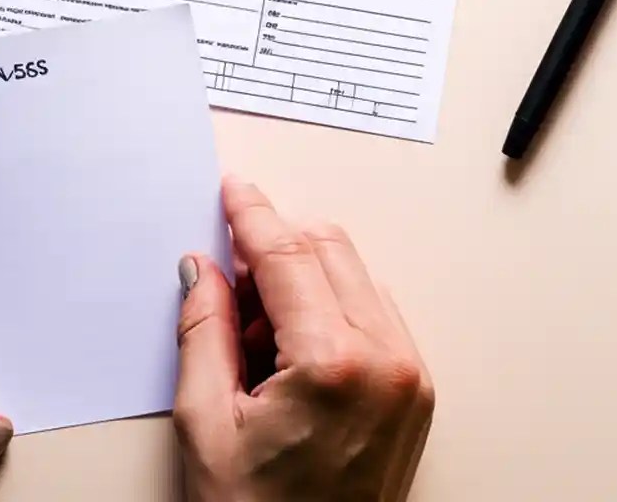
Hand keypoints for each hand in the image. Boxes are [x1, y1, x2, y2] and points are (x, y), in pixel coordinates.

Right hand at [174, 180, 433, 501]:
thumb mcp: (205, 423)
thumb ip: (203, 331)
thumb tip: (202, 270)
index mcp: (335, 365)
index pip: (288, 257)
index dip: (252, 216)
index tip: (233, 191)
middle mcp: (388, 363)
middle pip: (329, 252)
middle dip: (273, 248)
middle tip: (224, 276)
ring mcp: (410, 378)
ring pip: (354, 277)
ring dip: (300, 280)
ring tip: (252, 338)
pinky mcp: (414, 392)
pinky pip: (373, 314)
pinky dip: (329, 308)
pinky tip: (288, 348)